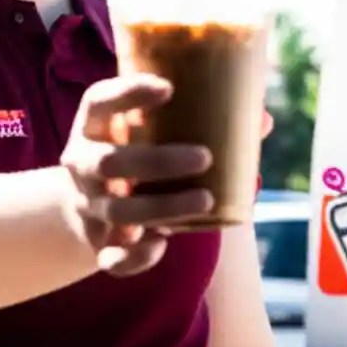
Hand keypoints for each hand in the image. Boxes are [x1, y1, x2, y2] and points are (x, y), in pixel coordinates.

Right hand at [60, 74, 214, 276]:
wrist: (91, 202)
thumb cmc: (137, 153)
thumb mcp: (153, 132)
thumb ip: (199, 122)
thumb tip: (263, 120)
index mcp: (94, 125)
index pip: (99, 100)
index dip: (128, 92)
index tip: (168, 88)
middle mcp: (82, 163)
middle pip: (109, 162)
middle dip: (158, 161)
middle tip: (205, 157)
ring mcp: (87, 205)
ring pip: (118, 211)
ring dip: (162, 207)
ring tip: (207, 199)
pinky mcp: (97, 243)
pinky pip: (111, 258)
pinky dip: (136, 257)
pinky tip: (162, 244)